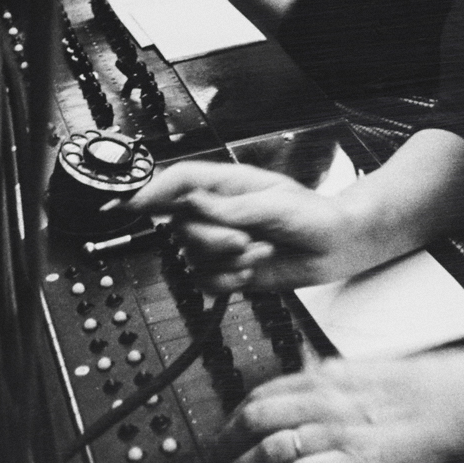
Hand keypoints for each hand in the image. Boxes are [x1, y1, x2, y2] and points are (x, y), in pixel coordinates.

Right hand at [132, 161, 349, 292]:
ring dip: (228, 261)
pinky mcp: (226, 269)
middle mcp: (218, 212)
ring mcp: (220, 242)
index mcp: (226, 184)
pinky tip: (252, 272)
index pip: (178, 181)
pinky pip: (205, 281)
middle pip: (182, 225)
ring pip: (193, 256)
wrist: (334, 247)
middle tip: (247, 239)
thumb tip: (192, 201)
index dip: (151, 190)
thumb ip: (231, 207)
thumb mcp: (274, 205)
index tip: (129, 204)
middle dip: (214, 239)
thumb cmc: (312, 215)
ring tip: (261, 252)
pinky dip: (229, 281)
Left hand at [207, 351, 463, 462]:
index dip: (241, 408)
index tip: (227, 424)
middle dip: (226, 437)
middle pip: (259, 413)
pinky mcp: (354, 462)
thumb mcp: (377, 370)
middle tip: (211, 457)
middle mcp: (329, 398)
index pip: (271, 387)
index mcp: (334, 375)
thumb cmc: (432, 388)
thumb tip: (313, 370)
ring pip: (270, 444)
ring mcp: (339, 429)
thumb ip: (342, 374)